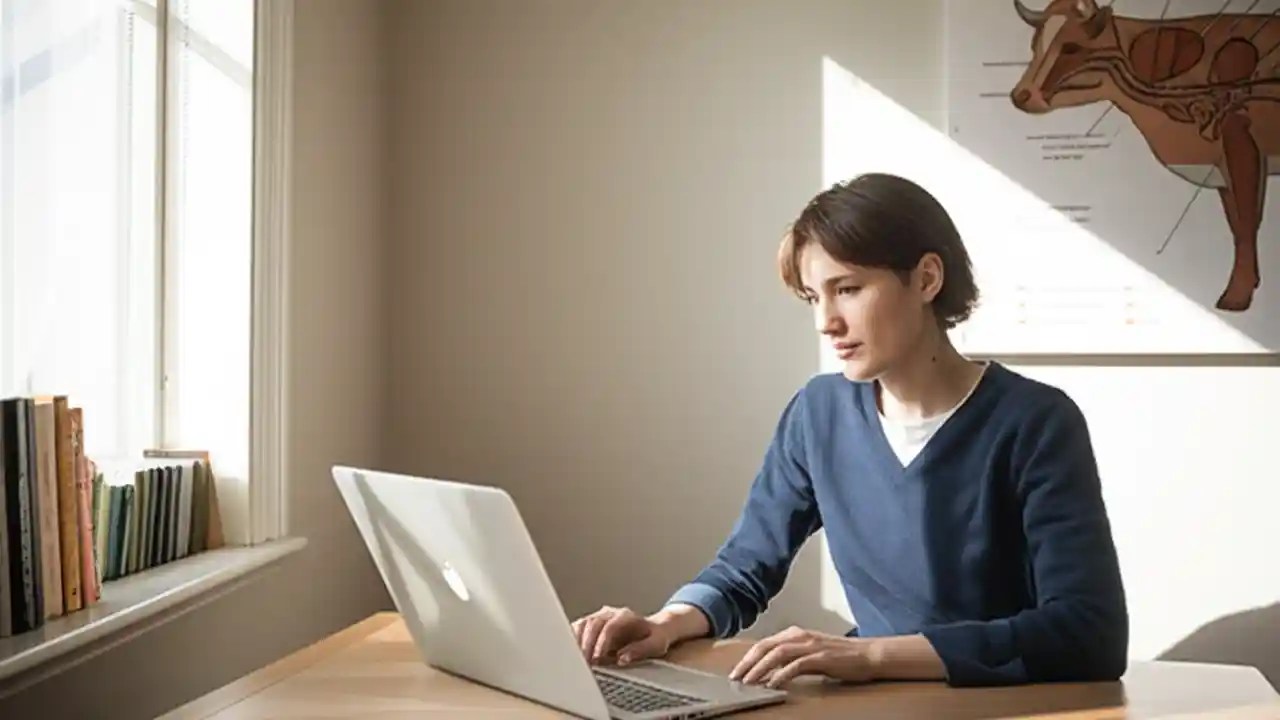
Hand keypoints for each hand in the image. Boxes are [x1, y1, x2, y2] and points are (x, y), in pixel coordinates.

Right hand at [571, 605, 673, 665]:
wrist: (654, 628)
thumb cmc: (655, 637)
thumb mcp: (657, 644)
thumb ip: (641, 650)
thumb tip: (622, 658)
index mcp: (626, 616)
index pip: (610, 626)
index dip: (602, 643)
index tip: (597, 659)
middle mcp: (611, 613)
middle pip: (592, 624)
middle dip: (586, 645)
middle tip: (584, 664)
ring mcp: (599, 617)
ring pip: (582, 624)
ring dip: (576, 643)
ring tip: (576, 661)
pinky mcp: (591, 624)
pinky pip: (577, 628)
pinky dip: (572, 640)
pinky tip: (570, 653)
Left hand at [729, 626, 879, 688]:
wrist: (867, 654)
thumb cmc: (839, 656)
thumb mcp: (810, 654)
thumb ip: (790, 659)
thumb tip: (769, 671)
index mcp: (795, 634)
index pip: (764, 644)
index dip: (748, 657)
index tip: (736, 671)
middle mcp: (800, 636)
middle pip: (765, 646)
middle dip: (748, 662)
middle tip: (736, 678)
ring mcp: (810, 645)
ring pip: (777, 654)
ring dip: (760, 668)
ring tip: (749, 682)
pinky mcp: (820, 657)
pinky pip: (796, 665)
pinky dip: (782, 674)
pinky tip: (773, 684)